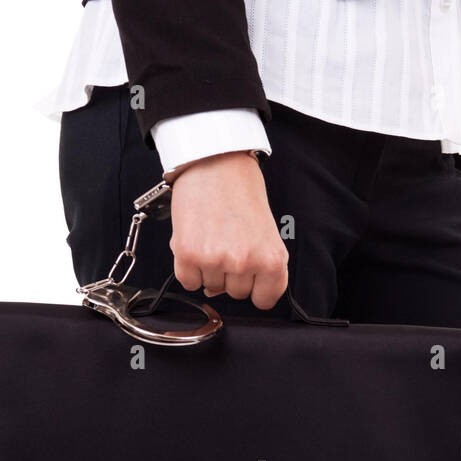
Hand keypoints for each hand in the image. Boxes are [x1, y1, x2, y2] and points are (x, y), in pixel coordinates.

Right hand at [168, 151, 288, 309]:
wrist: (215, 161)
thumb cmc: (241, 190)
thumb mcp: (265, 232)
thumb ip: (255, 264)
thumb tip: (221, 289)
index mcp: (272, 259)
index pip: (265, 299)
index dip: (255, 286)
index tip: (250, 274)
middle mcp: (245, 262)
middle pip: (235, 293)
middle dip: (230, 273)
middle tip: (228, 242)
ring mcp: (216, 260)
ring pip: (211, 286)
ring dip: (208, 268)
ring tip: (212, 236)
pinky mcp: (189, 255)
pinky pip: (188, 281)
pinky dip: (189, 267)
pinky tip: (196, 242)